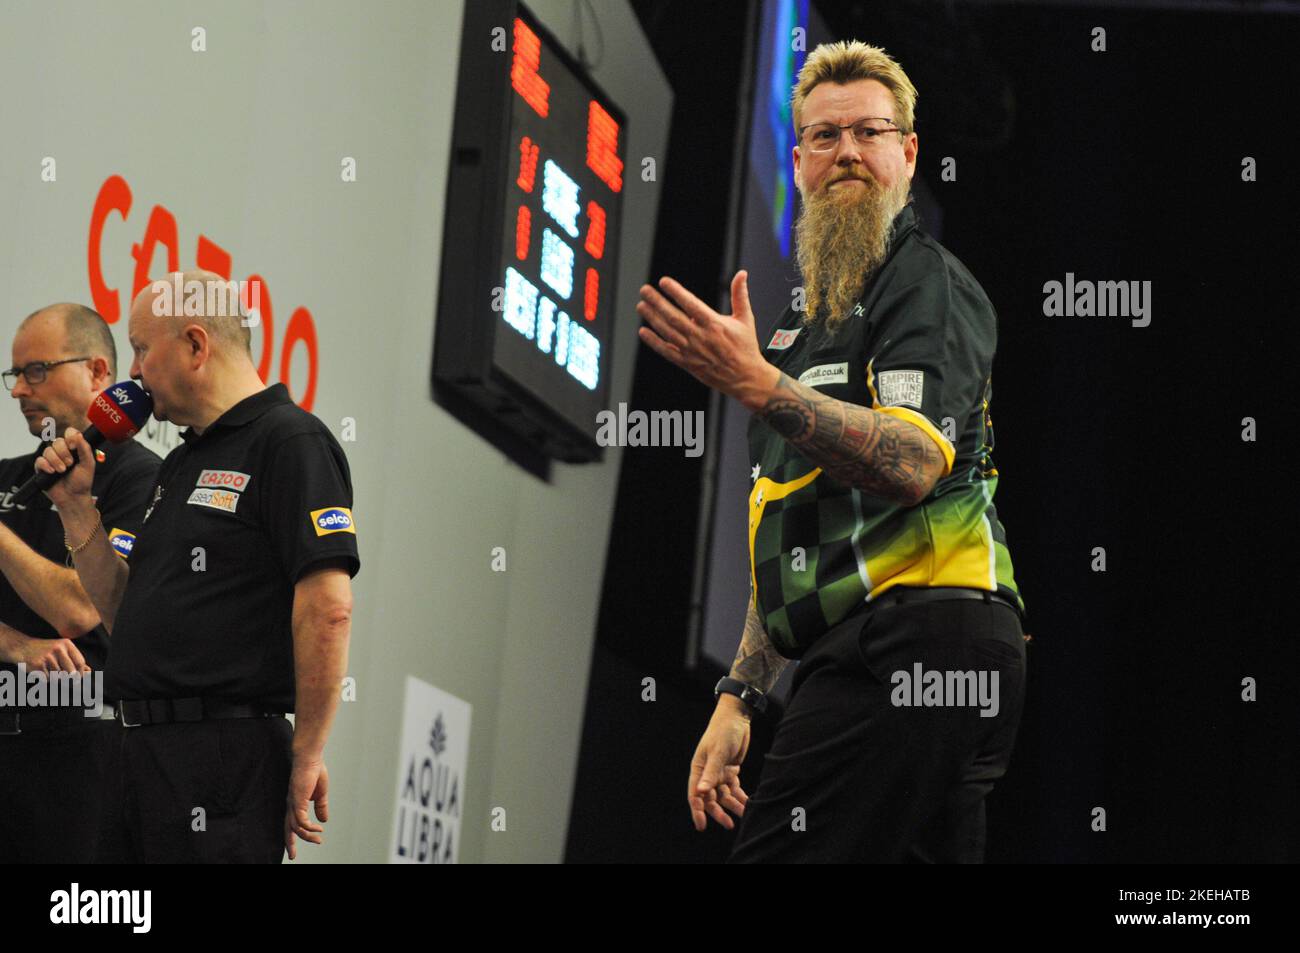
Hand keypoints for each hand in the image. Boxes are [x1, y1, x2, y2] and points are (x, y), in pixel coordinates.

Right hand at [5, 635, 88, 672]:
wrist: (22, 647)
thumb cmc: (46, 650)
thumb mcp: (62, 650)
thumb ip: (75, 660)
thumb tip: (90, 672)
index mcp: (66, 644)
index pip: (80, 662)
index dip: (81, 673)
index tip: (78, 678)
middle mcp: (58, 649)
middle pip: (71, 671)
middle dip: (70, 679)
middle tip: (67, 681)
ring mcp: (47, 656)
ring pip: (59, 676)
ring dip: (56, 678)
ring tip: (49, 671)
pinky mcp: (38, 665)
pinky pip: (48, 679)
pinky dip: (46, 679)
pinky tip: (41, 672)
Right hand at [34, 427, 96, 509]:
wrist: (73, 497)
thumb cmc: (82, 481)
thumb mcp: (88, 464)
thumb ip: (84, 449)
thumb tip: (78, 435)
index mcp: (74, 449)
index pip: (69, 433)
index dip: (70, 437)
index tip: (73, 446)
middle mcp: (62, 452)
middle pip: (57, 441)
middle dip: (64, 452)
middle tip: (70, 464)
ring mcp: (51, 460)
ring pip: (48, 451)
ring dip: (56, 460)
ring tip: (62, 471)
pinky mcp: (42, 468)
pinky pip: (39, 460)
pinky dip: (46, 465)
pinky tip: (52, 472)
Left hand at [284, 756, 328, 859]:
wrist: (311, 757)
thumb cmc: (315, 771)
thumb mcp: (321, 794)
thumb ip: (321, 807)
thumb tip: (323, 821)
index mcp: (296, 803)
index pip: (291, 823)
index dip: (292, 836)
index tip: (295, 848)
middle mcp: (291, 805)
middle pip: (287, 829)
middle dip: (290, 843)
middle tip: (293, 856)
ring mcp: (293, 803)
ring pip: (296, 827)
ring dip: (307, 836)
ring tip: (319, 839)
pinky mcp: (297, 801)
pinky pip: (301, 821)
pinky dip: (310, 827)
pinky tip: (318, 828)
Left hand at [638, 271, 779, 407]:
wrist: (745, 378)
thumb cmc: (745, 348)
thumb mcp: (746, 319)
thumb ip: (740, 295)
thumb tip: (741, 273)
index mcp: (715, 324)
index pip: (691, 304)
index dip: (676, 292)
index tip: (664, 282)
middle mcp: (701, 337)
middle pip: (673, 317)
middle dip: (657, 302)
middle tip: (645, 290)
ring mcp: (692, 351)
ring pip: (667, 332)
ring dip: (652, 318)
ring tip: (641, 306)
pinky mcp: (688, 364)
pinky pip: (667, 352)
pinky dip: (654, 342)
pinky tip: (643, 332)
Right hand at [687, 695, 751, 830]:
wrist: (737, 718)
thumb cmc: (723, 732)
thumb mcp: (717, 752)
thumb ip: (710, 772)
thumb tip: (701, 792)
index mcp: (698, 769)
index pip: (695, 794)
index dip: (697, 810)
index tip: (702, 825)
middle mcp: (707, 773)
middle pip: (710, 798)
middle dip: (718, 812)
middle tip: (729, 824)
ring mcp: (719, 773)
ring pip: (724, 796)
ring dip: (732, 806)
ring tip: (743, 814)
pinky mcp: (731, 771)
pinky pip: (734, 789)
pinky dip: (740, 797)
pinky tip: (747, 804)